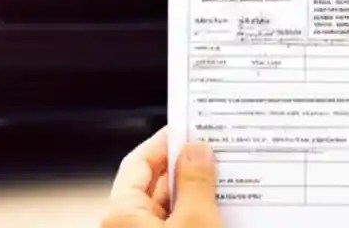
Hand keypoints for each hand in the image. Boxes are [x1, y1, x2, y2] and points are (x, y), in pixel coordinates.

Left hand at [102, 127, 222, 226]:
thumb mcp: (196, 222)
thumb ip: (196, 183)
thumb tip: (196, 151)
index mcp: (120, 213)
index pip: (138, 161)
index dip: (165, 142)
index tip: (190, 130)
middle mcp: (125, 225)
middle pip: (155, 184)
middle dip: (187, 168)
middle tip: (216, 154)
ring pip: (170, 208)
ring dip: (196, 196)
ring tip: (227, 182)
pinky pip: (178, 225)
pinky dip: (196, 217)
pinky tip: (223, 210)